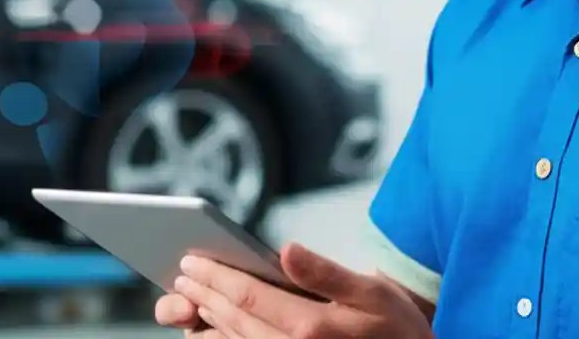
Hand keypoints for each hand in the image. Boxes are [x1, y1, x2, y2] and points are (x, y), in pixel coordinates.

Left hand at [158, 241, 434, 337]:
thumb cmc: (396, 326)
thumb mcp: (372, 291)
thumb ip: (326, 272)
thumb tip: (286, 249)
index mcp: (311, 327)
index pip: (246, 296)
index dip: (214, 277)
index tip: (190, 261)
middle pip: (234, 320)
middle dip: (204, 296)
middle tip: (182, 276)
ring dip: (209, 321)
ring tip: (192, 300)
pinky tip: (218, 330)